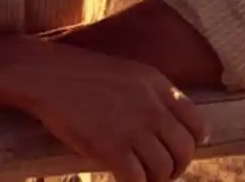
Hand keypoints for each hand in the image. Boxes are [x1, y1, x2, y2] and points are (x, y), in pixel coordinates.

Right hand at [9, 43, 208, 181]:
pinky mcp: (111, 147)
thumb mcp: (128, 74)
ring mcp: (133, 127)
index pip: (197, 124)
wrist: (46, 75)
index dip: (193, 145)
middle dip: (176, 169)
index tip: (178, 154)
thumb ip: (150, 96)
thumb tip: (165, 127)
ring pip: (164, 169)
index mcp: (159, 85)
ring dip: (156, 181)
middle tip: (161, 175)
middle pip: (185, 151)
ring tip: (143, 180)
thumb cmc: (80, 75)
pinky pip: (138, 180)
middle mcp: (152, 106)